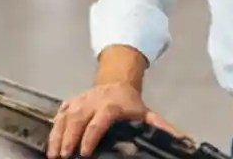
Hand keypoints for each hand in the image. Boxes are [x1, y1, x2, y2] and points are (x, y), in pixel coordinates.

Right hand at [46, 82, 178, 157]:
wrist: (117, 80)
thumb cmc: (130, 102)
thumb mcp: (146, 113)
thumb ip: (161, 127)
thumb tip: (183, 140)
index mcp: (111, 106)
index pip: (99, 122)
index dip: (91, 136)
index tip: (85, 152)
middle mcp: (93, 101)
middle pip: (78, 119)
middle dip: (69, 139)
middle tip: (64, 156)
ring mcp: (80, 101)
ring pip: (65, 117)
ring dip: (57, 136)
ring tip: (54, 154)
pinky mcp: (70, 102)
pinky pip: (59, 114)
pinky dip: (53, 128)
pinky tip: (50, 142)